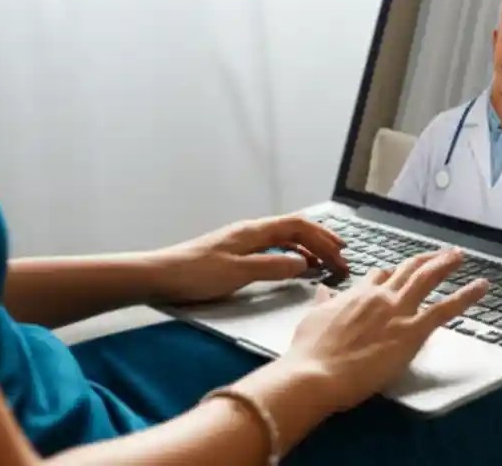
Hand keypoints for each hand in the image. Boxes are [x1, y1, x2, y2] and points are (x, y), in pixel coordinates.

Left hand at [149, 215, 347, 303]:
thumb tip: (303, 264)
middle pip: (295, 230)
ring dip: (308, 249)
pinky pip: (274, 249)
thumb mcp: (238, 273)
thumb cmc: (195, 274)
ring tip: (326, 263)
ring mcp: (243, 241)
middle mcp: (251, 231)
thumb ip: (273, 268)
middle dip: (321, 242)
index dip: (322, 237)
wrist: (160, 276)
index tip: (341, 253)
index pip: (298, 225)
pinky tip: (295, 268)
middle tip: (341, 259)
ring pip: (285, 239)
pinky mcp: (236, 254)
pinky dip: (292, 256)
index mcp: (254, 231)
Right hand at [281, 249, 487, 412]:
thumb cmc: (310, 352)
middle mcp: (380, 296)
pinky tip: (481, 287)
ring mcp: (398, 310)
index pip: (378, 276)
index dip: (391, 272)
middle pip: (407, 269)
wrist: (316, 372)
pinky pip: (446, 308)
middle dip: (426, 259)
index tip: (399, 272)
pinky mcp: (413, 330)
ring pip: (428, 278)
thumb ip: (324, 304)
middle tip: (440, 253)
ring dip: (446, 264)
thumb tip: (324, 292)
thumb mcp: (313, 320)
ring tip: (459, 256)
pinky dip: (467, 295)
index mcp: (356, 294)